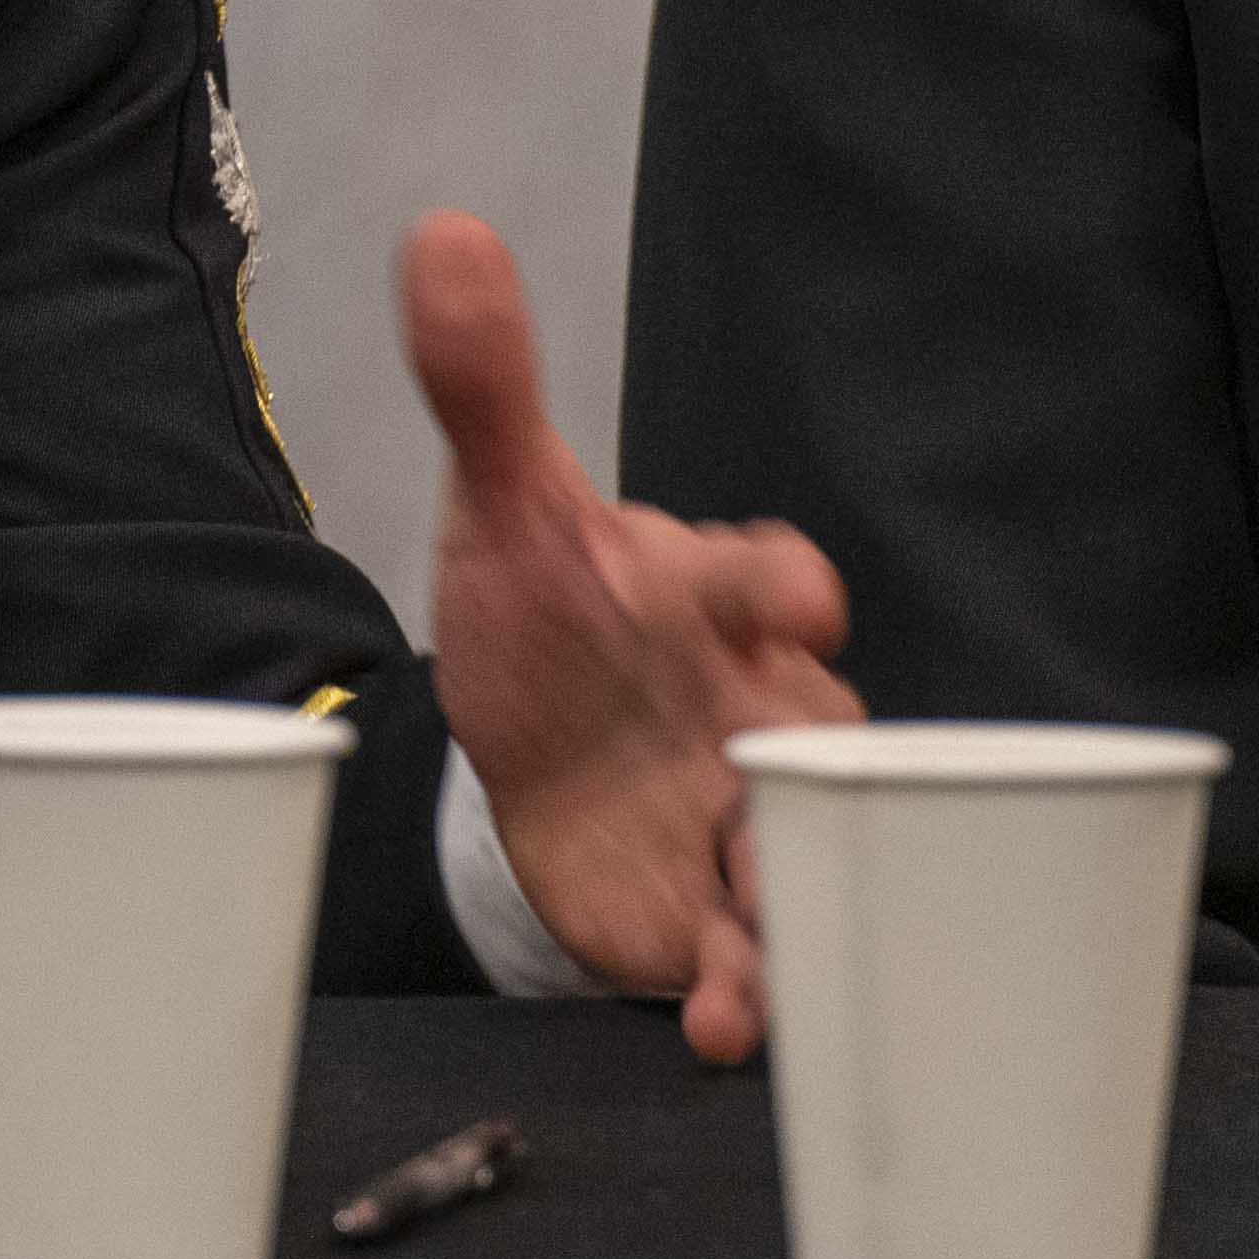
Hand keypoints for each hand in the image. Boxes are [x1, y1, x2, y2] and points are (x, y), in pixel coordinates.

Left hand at [406, 209, 856, 1062]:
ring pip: (808, 866)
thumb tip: (443, 232)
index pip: (764, 577)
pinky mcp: (708, 911)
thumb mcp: (506, 503)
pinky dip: (745, 1000)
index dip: (777, 583)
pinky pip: (751, 962)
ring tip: (760, 957)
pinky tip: (722, 1026)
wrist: (525, 735)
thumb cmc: (549, 611)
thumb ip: (486, 384)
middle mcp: (758, 710)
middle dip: (809, 771)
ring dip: (796, 916)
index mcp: (715, 601)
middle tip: (776, 785)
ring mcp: (748, 818)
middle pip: (815, 740)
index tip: (791, 595)